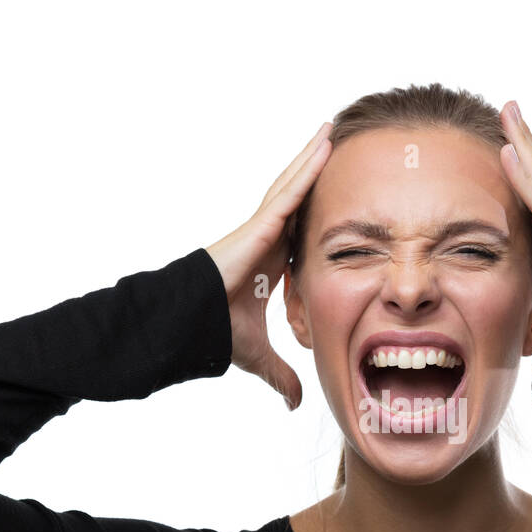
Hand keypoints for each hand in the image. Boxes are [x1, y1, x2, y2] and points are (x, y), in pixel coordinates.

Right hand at [206, 121, 332, 408]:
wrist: (188, 325)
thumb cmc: (216, 332)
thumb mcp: (260, 356)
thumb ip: (281, 374)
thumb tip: (296, 403)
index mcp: (271, 260)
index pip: (303, 226)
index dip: (320, 207)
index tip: (343, 193)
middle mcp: (267, 238)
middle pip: (298, 196)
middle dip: (316, 169)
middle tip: (340, 141)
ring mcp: (261, 228)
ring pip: (293, 184)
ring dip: (312, 156)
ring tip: (333, 128)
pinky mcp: (258, 227)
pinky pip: (288, 192)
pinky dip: (306, 169)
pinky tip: (324, 146)